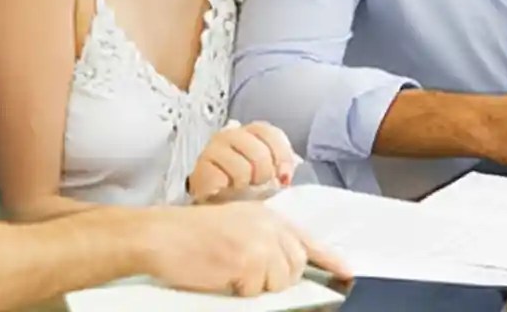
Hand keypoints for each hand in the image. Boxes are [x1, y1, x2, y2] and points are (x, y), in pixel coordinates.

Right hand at [146, 202, 350, 295]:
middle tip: (248, 276)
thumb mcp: (236, 225)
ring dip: (256, 286)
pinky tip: (220, 275)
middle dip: (278, 279)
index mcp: (266, 215)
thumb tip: (284, 267)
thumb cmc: (189, 234)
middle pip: (295, 266)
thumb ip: (264, 239)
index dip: (329, 257)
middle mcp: (268, 226)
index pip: (306, 238)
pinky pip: (255, 291)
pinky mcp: (248, 262)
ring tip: (229, 271)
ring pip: (278, 282)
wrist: (161, 235)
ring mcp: (259, 243)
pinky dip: (238, 291)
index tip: (346, 270)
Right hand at [189, 121, 296, 202]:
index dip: (282, 156)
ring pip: (242, 168)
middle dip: (264, 174)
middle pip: (259, 152)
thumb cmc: (245, 184)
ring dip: (246, 183)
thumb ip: (281, 166)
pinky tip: (227, 190)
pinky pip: (222, 179)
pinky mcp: (201, 169)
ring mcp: (213, 150)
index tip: (284, 177)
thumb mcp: (268, 172)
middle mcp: (230, 135)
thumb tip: (289, 171)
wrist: (215, 202)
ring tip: (241, 187)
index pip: (270, 133)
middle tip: (259, 184)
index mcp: (250, 132)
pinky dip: (229, 189)